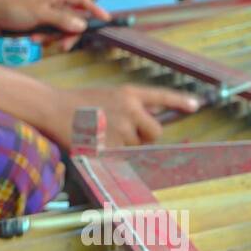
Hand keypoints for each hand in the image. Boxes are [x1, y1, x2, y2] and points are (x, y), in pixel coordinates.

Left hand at [0, 0, 109, 49]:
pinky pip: (47, 36)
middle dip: (68, 34)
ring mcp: (45, 15)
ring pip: (60, 31)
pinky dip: (42, 40)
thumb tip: (83, 26)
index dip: (95, 10)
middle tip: (63, 46)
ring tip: (37, 39)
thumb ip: (63, 20)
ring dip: (51, 38)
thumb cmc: (14, 7)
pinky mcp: (36, 25)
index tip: (106, 20)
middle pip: (73, 21)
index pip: (82, 1)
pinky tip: (32, 40)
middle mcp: (53, 4)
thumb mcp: (41, 13)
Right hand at [54, 86, 200, 147]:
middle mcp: (131, 110)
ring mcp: (123, 129)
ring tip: (102, 134)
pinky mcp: (113, 146)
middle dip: (145, 137)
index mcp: (129, 93)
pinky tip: (97, 144)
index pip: (161, 97)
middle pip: (155, 132)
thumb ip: (130, 104)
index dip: (180, 102)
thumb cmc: (77, 103)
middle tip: (123, 133)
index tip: (197, 105)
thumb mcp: (108, 95)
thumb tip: (151, 115)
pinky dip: (112, 155)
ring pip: (136, 147)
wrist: (53, 108)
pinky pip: (122, 157)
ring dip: (124, 146)